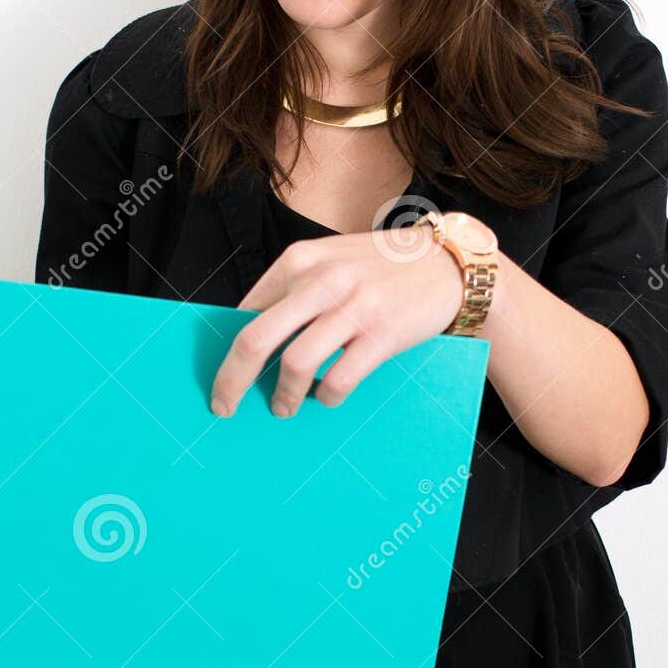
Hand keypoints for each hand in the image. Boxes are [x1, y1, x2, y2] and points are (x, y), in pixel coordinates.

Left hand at [210, 227, 463, 416]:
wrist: (446, 264)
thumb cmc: (381, 267)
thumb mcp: (330, 261)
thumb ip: (293, 290)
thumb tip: (251, 337)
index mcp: (300, 261)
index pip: (245, 312)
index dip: (225, 350)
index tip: (221, 376)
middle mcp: (322, 281)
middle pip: (255, 340)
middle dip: (231, 381)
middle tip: (224, 406)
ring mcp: (353, 308)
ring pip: (295, 365)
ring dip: (283, 396)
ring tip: (283, 407)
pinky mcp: (381, 335)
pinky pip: (339, 380)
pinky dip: (326, 396)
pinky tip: (327, 396)